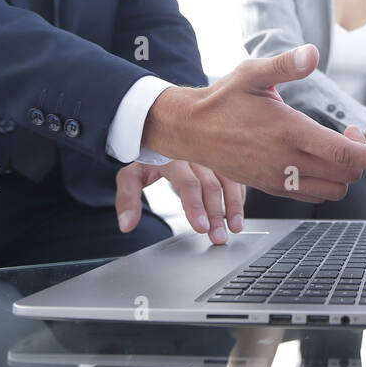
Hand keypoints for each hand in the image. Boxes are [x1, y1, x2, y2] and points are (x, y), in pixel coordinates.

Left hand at [116, 159, 244, 243]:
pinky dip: (239, 196)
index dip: (195, 207)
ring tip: (235, 228)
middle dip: (216, 215)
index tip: (201, 228)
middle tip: (218, 237)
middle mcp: (195, 154)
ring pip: (228, 180)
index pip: (188, 184)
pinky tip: (238, 213)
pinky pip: (235, 177)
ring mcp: (211, 154)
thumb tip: (126, 225)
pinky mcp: (222, 157)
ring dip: (234, 206)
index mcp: (172, 157)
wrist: (159, 129)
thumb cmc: (147, 157)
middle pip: (210, 186)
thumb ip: (127, 200)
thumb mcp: (131, 176)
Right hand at [142, 44, 365, 201]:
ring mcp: (277, 178)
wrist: (190, 129)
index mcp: (289, 132)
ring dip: (342, 173)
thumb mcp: (252, 73)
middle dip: (358, 158)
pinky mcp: (270, 187)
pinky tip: (316, 160)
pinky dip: (324, 183)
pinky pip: (310, 194)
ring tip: (330, 146)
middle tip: (346, 132)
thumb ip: (285, 65)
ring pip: (330, 190)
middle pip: (344, 175)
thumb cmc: (223, 98)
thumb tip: (312, 52)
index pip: (344, 154)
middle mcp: (286, 161)